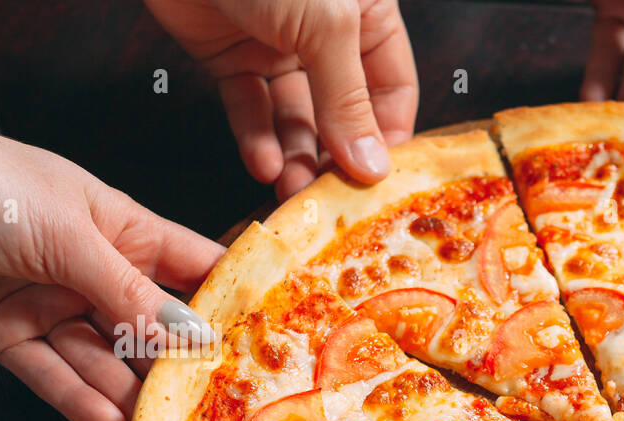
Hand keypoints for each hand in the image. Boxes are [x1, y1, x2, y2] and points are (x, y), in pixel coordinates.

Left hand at [0, 119, 222, 420]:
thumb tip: (191, 337)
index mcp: (121, 228)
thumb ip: (128, 293)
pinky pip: (53, 375)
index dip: (232, 303)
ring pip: (105, 361)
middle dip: (182, 369)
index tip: (270, 343)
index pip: (194, 269)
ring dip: (130, 396)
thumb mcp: (68, 233)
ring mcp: (51, 305)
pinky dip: (78, 401)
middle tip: (216, 409)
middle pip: (152, 330)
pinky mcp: (8, 336)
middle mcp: (93, 271)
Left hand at [145, 0, 418, 199]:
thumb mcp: (326, 26)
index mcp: (367, 16)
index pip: (392, 89)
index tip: (377, 181)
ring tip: (294, 192)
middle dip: (336, 157)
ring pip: (296, 119)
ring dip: (296, 159)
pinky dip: (256, 140)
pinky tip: (263, 165)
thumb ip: (348, 99)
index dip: (387, 137)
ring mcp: (278, 48)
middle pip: (343, 113)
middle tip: (332, 199)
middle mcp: (326, 36)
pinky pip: (251, 109)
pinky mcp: (231, 57)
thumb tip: (371, 164)